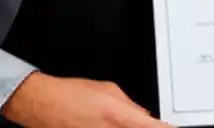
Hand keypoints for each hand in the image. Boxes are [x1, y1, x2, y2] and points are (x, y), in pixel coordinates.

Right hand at [2, 72, 172, 127]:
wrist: (41, 105)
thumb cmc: (68, 95)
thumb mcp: (108, 89)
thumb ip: (132, 106)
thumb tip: (145, 117)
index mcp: (120, 117)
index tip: (171, 127)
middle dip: (143, 127)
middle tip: (142, 123)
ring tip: (111, 121)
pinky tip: (104, 125)